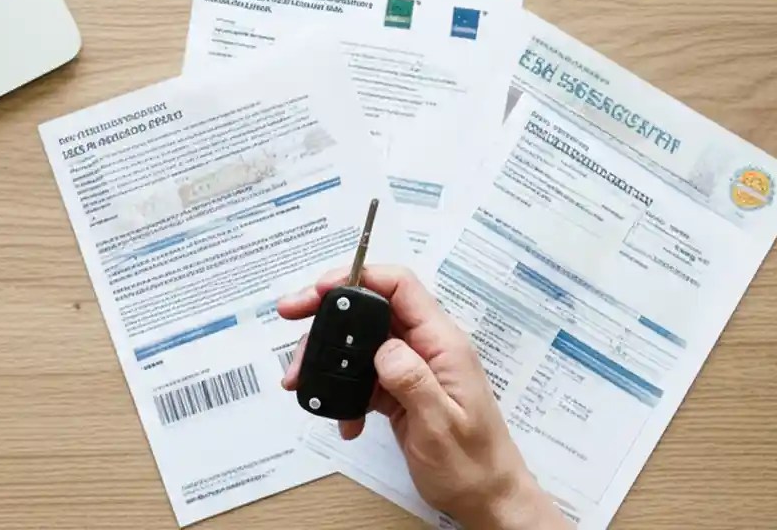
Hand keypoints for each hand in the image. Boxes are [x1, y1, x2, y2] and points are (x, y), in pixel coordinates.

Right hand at [278, 266, 568, 529]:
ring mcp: (412, 367)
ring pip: (359, 342)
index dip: (358, 278)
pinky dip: (343, 392)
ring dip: (326, 356)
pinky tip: (342, 419)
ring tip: (299, 378)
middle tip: (289, 314)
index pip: (400, 288)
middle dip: (327, 311)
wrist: (487, 499)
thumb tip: (384, 347)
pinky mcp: (400, 389)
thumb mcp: (441, 425)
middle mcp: (426, 347)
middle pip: (370, 309)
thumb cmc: (472, 466)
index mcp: (442, 343)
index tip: (320, 290)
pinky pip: (363, 375)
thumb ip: (413, 381)